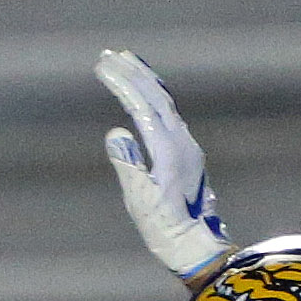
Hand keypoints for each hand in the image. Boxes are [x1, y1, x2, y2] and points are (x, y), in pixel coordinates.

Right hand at [95, 49, 230, 282]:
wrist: (198, 246)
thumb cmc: (166, 230)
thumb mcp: (141, 202)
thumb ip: (129, 165)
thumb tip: (115, 133)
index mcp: (169, 151)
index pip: (142, 106)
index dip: (122, 84)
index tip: (102, 66)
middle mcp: (182, 142)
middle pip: (156, 96)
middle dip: (132, 73)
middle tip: (109, 55)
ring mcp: (188, 145)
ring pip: (165, 102)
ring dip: (145, 80)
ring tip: (126, 62)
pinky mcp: (187, 152)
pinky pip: (169, 113)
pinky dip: (154, 96)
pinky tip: (146, 92)